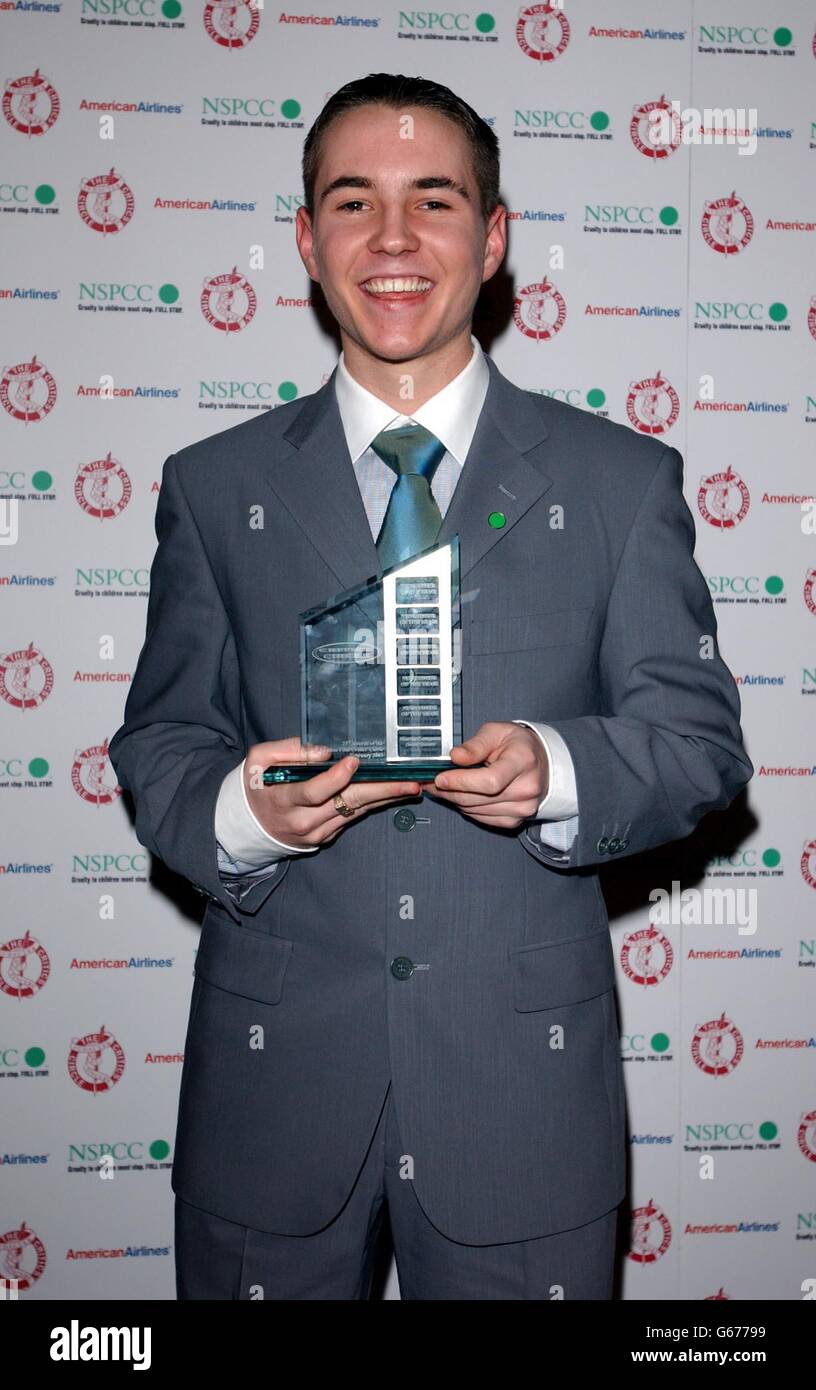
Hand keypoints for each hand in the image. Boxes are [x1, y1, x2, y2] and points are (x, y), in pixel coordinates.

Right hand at [243, 737, 420, 848]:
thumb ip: (289, 751)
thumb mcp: (259, 760)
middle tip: (409, 782)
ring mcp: (316, 832)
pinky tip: (394, 794)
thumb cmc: (256, 785)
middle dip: (381, 791)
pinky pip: (353, 817)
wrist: (249, 824)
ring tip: (413, 786)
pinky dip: (374, 805)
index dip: (336, 778)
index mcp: (284, 799)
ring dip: (386, 799)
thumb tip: (324, 751)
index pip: (314, 791)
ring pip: (356, 812)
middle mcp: (302, 820)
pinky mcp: (325, 836)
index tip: (355, 761)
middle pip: (346, 804)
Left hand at [428, 721, 547, 829]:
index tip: (440, 777)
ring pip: (475, 810)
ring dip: (453, 799)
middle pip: (478, 798)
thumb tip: (455, 757)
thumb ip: (475, 745)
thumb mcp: (496, 732)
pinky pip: (480, 818)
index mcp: (523, 761)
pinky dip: (466, 807)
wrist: (540, 763)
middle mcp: (526, 789)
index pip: (490, 781)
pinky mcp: (514, 820)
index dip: (461, 782)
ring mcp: (522, 808)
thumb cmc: (517, 745)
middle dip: (448, 790)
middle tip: (430, 781)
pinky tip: (460, 795)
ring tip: (443, 786)